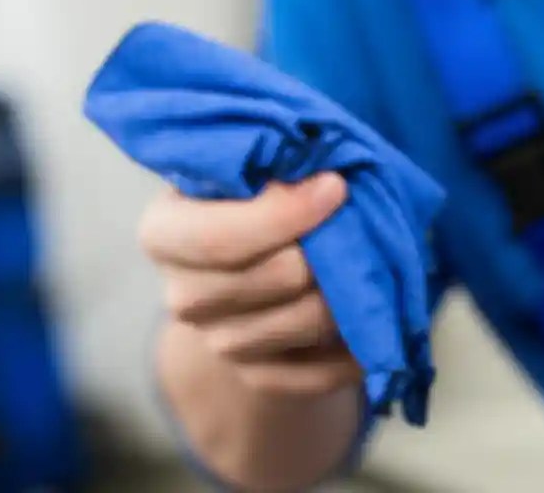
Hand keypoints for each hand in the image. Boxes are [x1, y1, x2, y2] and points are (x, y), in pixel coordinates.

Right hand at [140, 173, 361, 396]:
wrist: (253, 263)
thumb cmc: (259, 196)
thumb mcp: (256, 167)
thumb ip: (277, 166)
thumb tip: (326, 179)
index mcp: (165, 234)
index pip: (219, 238)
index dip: (285, 215)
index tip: (336, 187)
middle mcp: (182, 296)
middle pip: (277, 278)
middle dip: (330, 249)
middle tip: (361, 223)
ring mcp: (219, 343)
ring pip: (307, 320)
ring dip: (350, 293)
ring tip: (373, 261)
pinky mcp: (259, 377)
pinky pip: (321, 371)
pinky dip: (358, 344)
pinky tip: (377, 319)